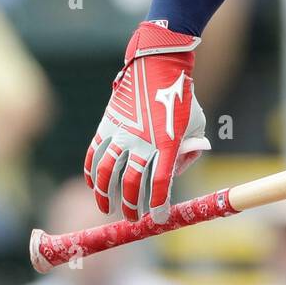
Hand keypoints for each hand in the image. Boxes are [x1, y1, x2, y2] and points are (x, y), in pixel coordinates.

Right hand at [84, 21, 209, 222]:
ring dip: (104, 195)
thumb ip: (188, 151)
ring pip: (106, 173)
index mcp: (167, 143)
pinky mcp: (106, 124)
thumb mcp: (195, 124)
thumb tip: (174, 173)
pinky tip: (92, 184)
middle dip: (131, 206)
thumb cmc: (181, 97)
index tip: (157, 219)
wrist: (158, 65)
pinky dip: (91, 172)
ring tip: (106, 207)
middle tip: (131, 217)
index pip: (161, 184)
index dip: (158, 205)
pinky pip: (93, 154)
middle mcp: (142, 141)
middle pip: (131, 184)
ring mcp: (121, 133)